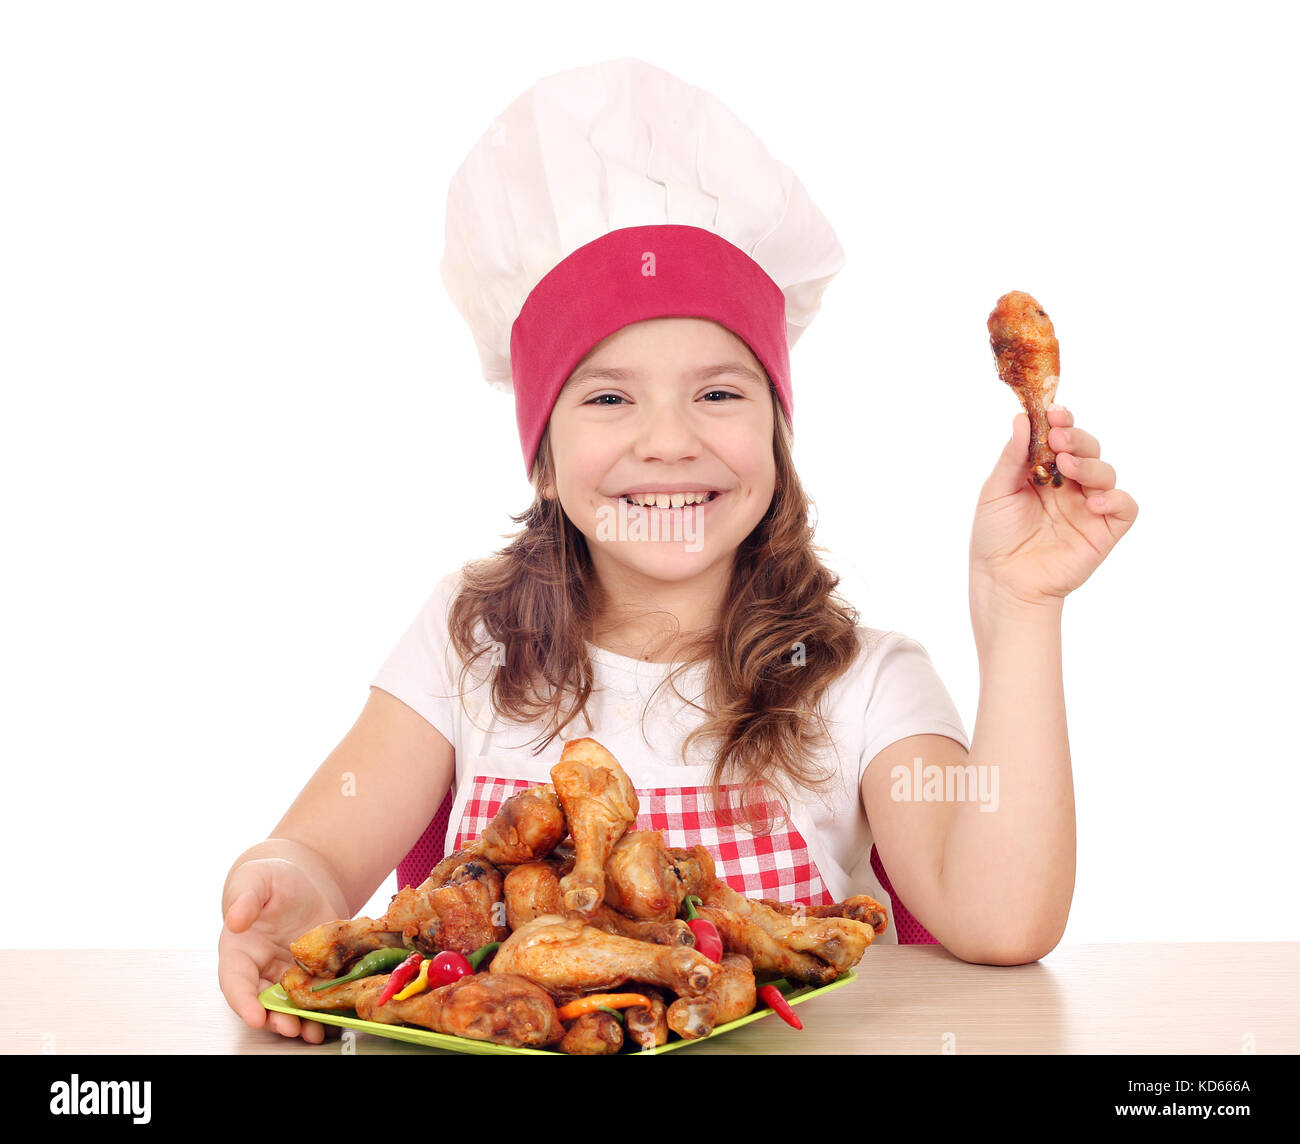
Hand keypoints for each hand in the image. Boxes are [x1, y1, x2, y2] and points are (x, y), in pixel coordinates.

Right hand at [218, 858, 342, 1042]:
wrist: (301, 880)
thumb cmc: (269, 879)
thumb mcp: (255, 879)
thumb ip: (245, 898)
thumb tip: (235, 919)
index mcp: (240, 951)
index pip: (235, 982)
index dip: (243, 1002)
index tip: (254, 1016)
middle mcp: (263, 969)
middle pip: (264, 1002)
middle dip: (276, 1018)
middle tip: (292, 1028)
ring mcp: (290, 973)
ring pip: (292, 1003)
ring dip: (302, 1019)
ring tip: (315, 1030)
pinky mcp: (316, 971)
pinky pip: (320, 992)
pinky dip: (327, 1004)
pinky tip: (338, 1013)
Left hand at [971, 405, 1137, 607]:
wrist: (1003, 581)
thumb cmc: (995, 537)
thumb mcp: (996, 491)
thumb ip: (1012, 457)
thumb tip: (1023, 419)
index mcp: (1044, 471)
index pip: (1061, 438)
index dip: (1061, 422)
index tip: (1053, 412)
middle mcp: (1070, 485)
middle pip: (1087, 449)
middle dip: (1076, 439)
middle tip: (1059, 439)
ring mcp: (1088, 507)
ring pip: (1106, 472)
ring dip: (1090, 464)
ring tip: (1068, 467)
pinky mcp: (1104, 530)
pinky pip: (1125, 507)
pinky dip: (1116, 499)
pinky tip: (1094, 502)